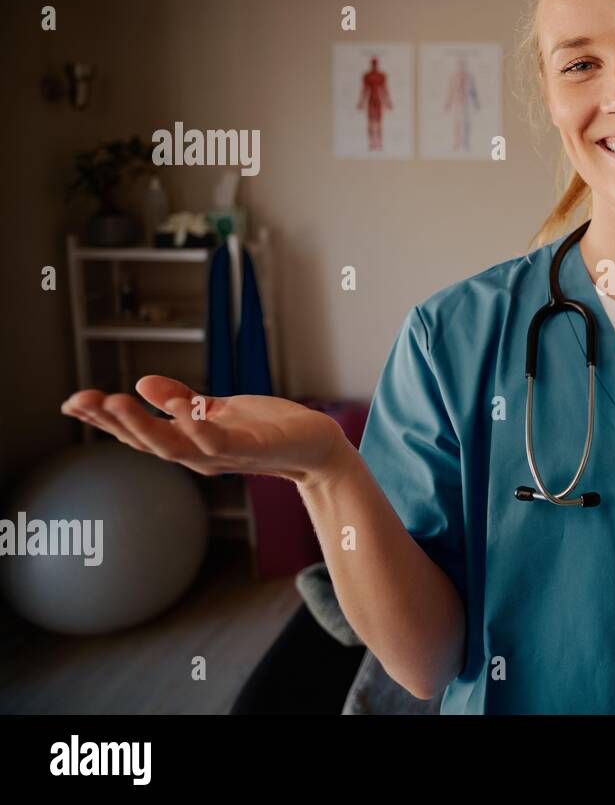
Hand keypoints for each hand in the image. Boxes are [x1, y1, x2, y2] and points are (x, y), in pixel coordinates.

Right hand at [61, 375, 350, 484]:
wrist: (315, 444)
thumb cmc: (266, 428)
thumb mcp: (217, 410)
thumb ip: (181, 401)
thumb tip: (142, 384)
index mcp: (187, 445)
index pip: (139, 434)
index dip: (105, 421)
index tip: (72, 401)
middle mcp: (200, 457)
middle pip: (149, 443)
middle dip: (114, 423)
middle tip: (84, 400)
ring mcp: (225, 454)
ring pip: (176, 445)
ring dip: (145, 425)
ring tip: (117, 400)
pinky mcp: (252, 446)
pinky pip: (218, 439)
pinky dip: (197, 424)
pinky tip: (181, 406)